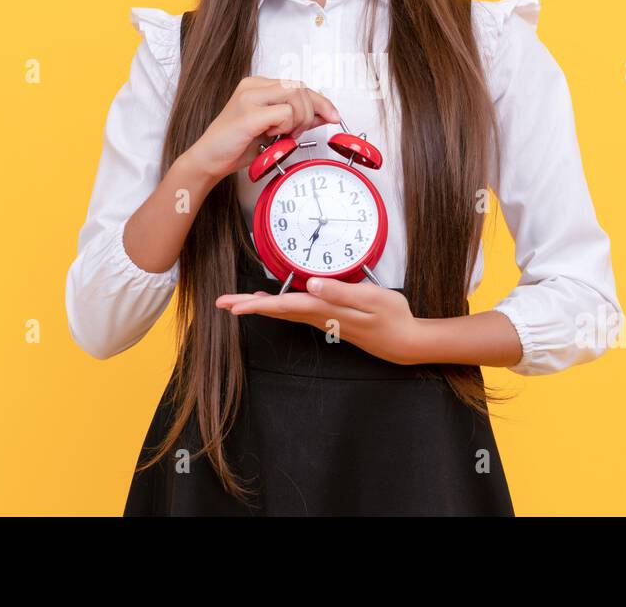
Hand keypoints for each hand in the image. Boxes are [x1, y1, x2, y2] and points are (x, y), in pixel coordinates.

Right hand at [183, 77, 341, 182]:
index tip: (333, 116)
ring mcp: (249, 97)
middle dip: (311, 112)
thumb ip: (297, 119)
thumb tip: (323, 115)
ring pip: (296, 96)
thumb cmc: (236, 146)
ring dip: (298, 120)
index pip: (299, 85)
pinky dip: (286, 127)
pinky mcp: (248, 113)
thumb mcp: (274, 130)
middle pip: (300, 88)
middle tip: (297, 133)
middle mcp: (253, 86)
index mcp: (258, 85)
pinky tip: (271, 135)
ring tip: (282, 134)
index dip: (321, 101)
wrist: (209, 160)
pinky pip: (285, 113)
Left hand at [215, 276, 422, 365]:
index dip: (256, 305)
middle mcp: (319, 317)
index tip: (233, 306)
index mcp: (325, 310)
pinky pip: (296, 312)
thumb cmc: (391, 317)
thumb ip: (340, 292)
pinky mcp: (329, 319)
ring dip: (260, 307)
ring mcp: (323, 319)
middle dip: (248, 306)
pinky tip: (273, 302)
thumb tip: (312, 284)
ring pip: (284, 312)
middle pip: (277, 311)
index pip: (283, 306)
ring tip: (238, 302)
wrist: (404, 341)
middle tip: (221, 303)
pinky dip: (278, 306)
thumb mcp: (371, 299)